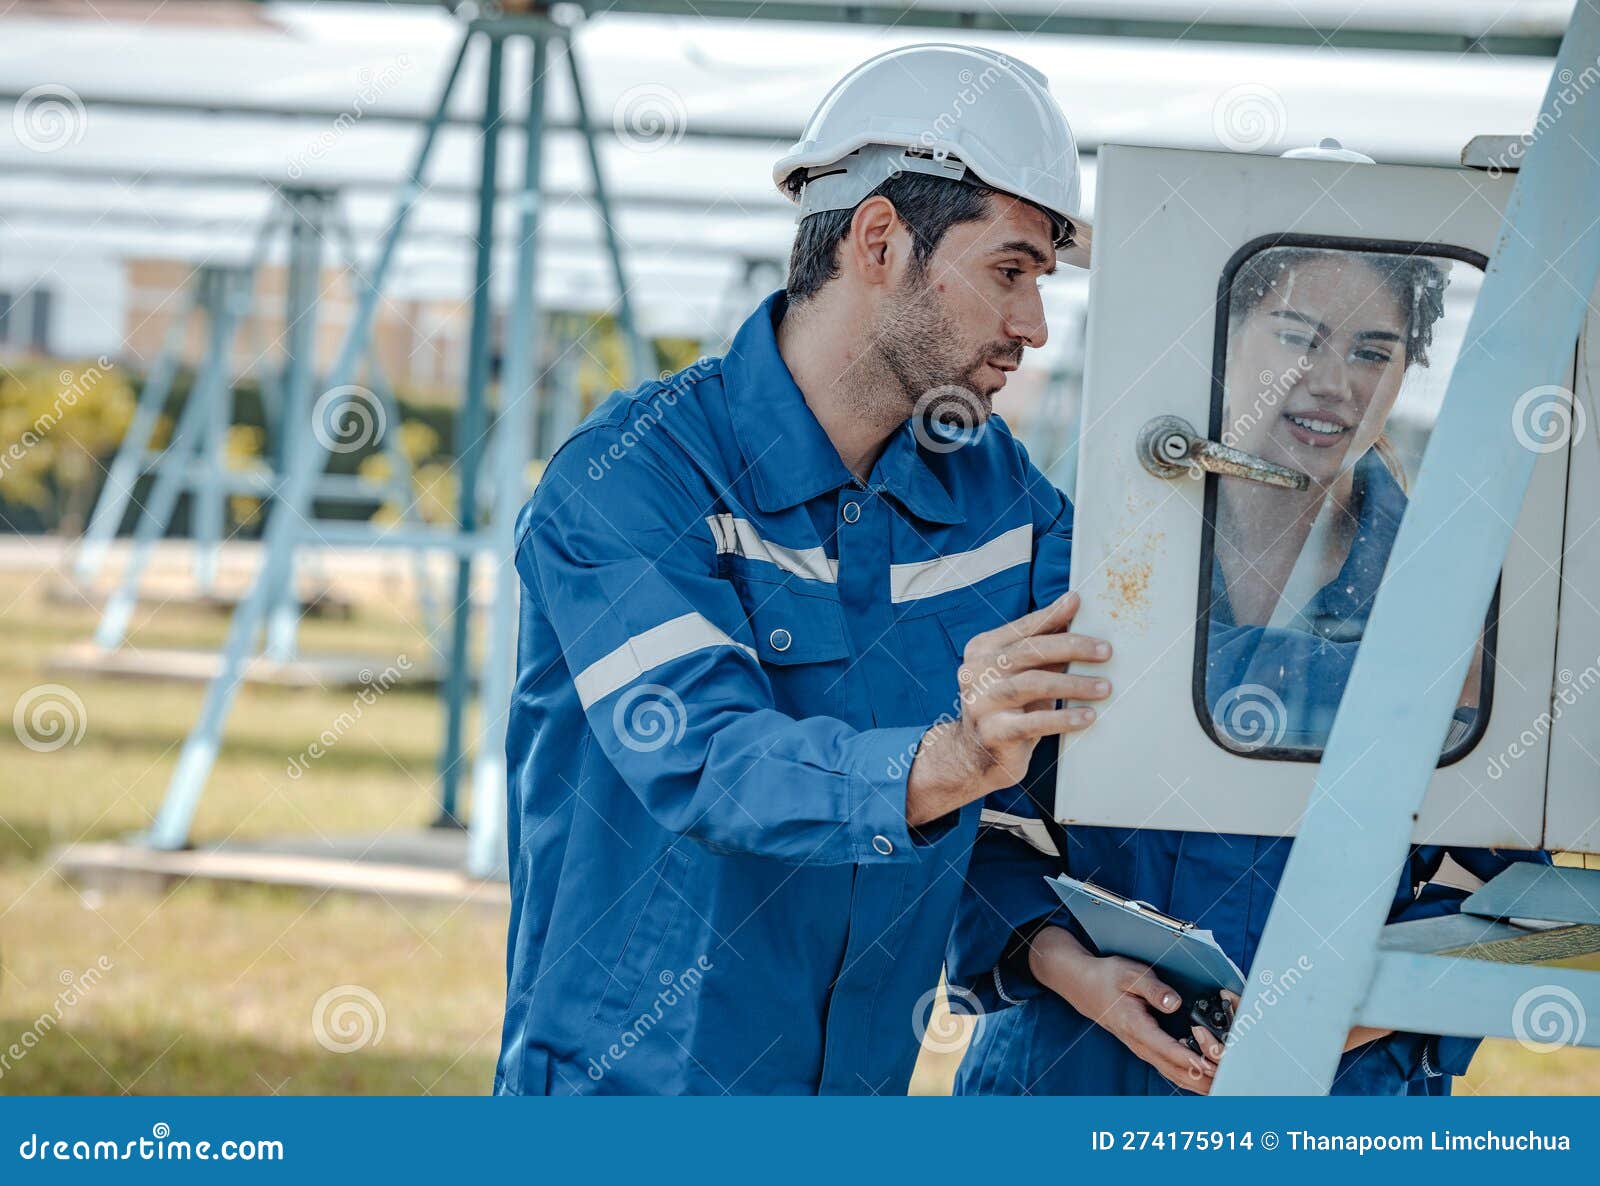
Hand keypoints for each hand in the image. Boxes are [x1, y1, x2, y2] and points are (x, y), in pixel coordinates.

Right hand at [906, 591, 1111, 824]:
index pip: (1022, 628)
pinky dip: (1065, 717)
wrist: (974, 755)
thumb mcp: (1019, 674)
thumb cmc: (1007, 707)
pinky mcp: (993, 732)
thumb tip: (1074, 614)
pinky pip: (1035, 722)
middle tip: (1105, 650)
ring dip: (1074, 684)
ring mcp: (982, 702)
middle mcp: (976, 672)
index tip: (1077, 602)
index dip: (1051, 615)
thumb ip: (1041, 648)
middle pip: (1029, 651)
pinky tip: (1087, 716)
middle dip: (1072, 647)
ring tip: (1105, 687)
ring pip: (1033, 684)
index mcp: (982, 650)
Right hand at [1028, 926, 1217, 1094]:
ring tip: (1227, 1084)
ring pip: (1176, 1076)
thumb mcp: (1130, 974)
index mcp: (1137, 1027)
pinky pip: (1173, 1070)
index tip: (1214, 1066)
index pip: (1169, 1050)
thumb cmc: (1107, 978)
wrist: (1084, 986)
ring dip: (1201, 1083)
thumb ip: (1153, 989)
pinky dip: (1192, 1077)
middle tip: (1232, 1078)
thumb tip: (1174, 1002)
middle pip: (1177, 1072)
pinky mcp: (1148, 1049)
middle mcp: (1141, 1045)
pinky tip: (1208, 1079)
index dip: (1193, 1060)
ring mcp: (1145, 1050)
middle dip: (1205, 1078)